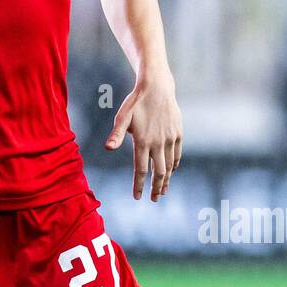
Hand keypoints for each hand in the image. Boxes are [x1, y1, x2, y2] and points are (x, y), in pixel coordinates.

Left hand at [105, 71, 182, 201]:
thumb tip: (107, 148)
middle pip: (159, 172)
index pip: (141, 169)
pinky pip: (177, 154)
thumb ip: (116, 134)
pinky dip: (174, 164)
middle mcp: (158, 143)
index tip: (137, 197)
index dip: (139, 185)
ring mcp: (171, 138)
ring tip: (163, 190)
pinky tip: (172, 170)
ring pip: (170, 165)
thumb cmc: (135, 102)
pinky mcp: (178, 133)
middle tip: (155, 199)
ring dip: (167, 179)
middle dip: (156, 188)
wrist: (157, 87)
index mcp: (143, 141)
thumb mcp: (122, 117)